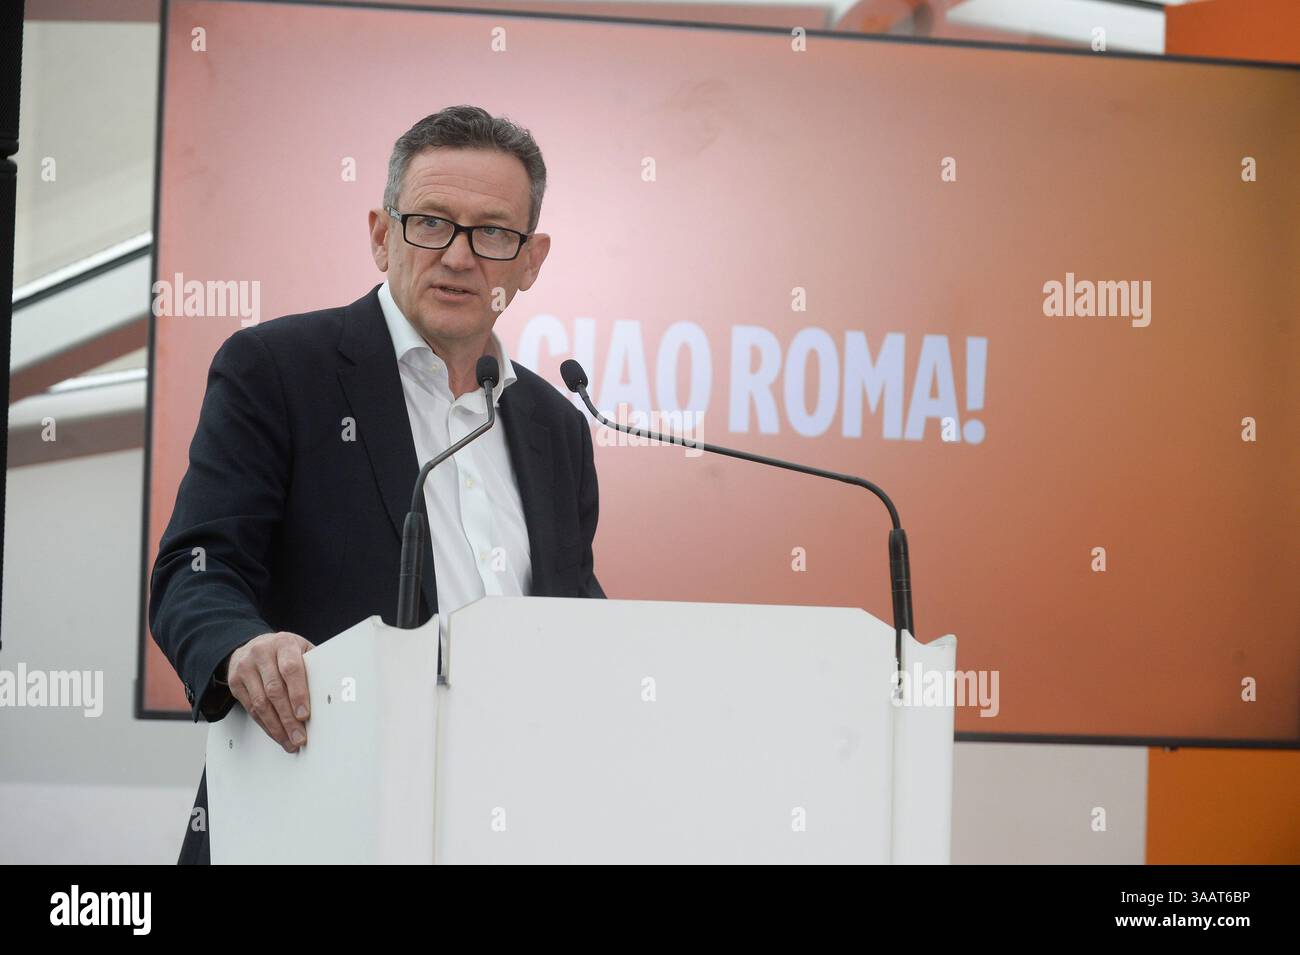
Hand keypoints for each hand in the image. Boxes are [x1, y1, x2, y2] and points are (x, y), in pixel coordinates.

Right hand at [226, 631, 314, 752]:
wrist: (253, 645)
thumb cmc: (284, 651)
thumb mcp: (301, 650)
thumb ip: (313, 667)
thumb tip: (329, 694)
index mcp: (284, 643)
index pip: (291, 669)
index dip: (298, 694)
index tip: (304, 715)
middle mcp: (262, 653)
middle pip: (274, 690)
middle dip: (288, 718)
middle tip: (299, 736)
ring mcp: (246, 667)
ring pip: (260, 703)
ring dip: (276, 727)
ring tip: (289, 741)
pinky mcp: (235, 682)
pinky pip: (250, 709)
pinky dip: (265, 725)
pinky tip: (276, 733)